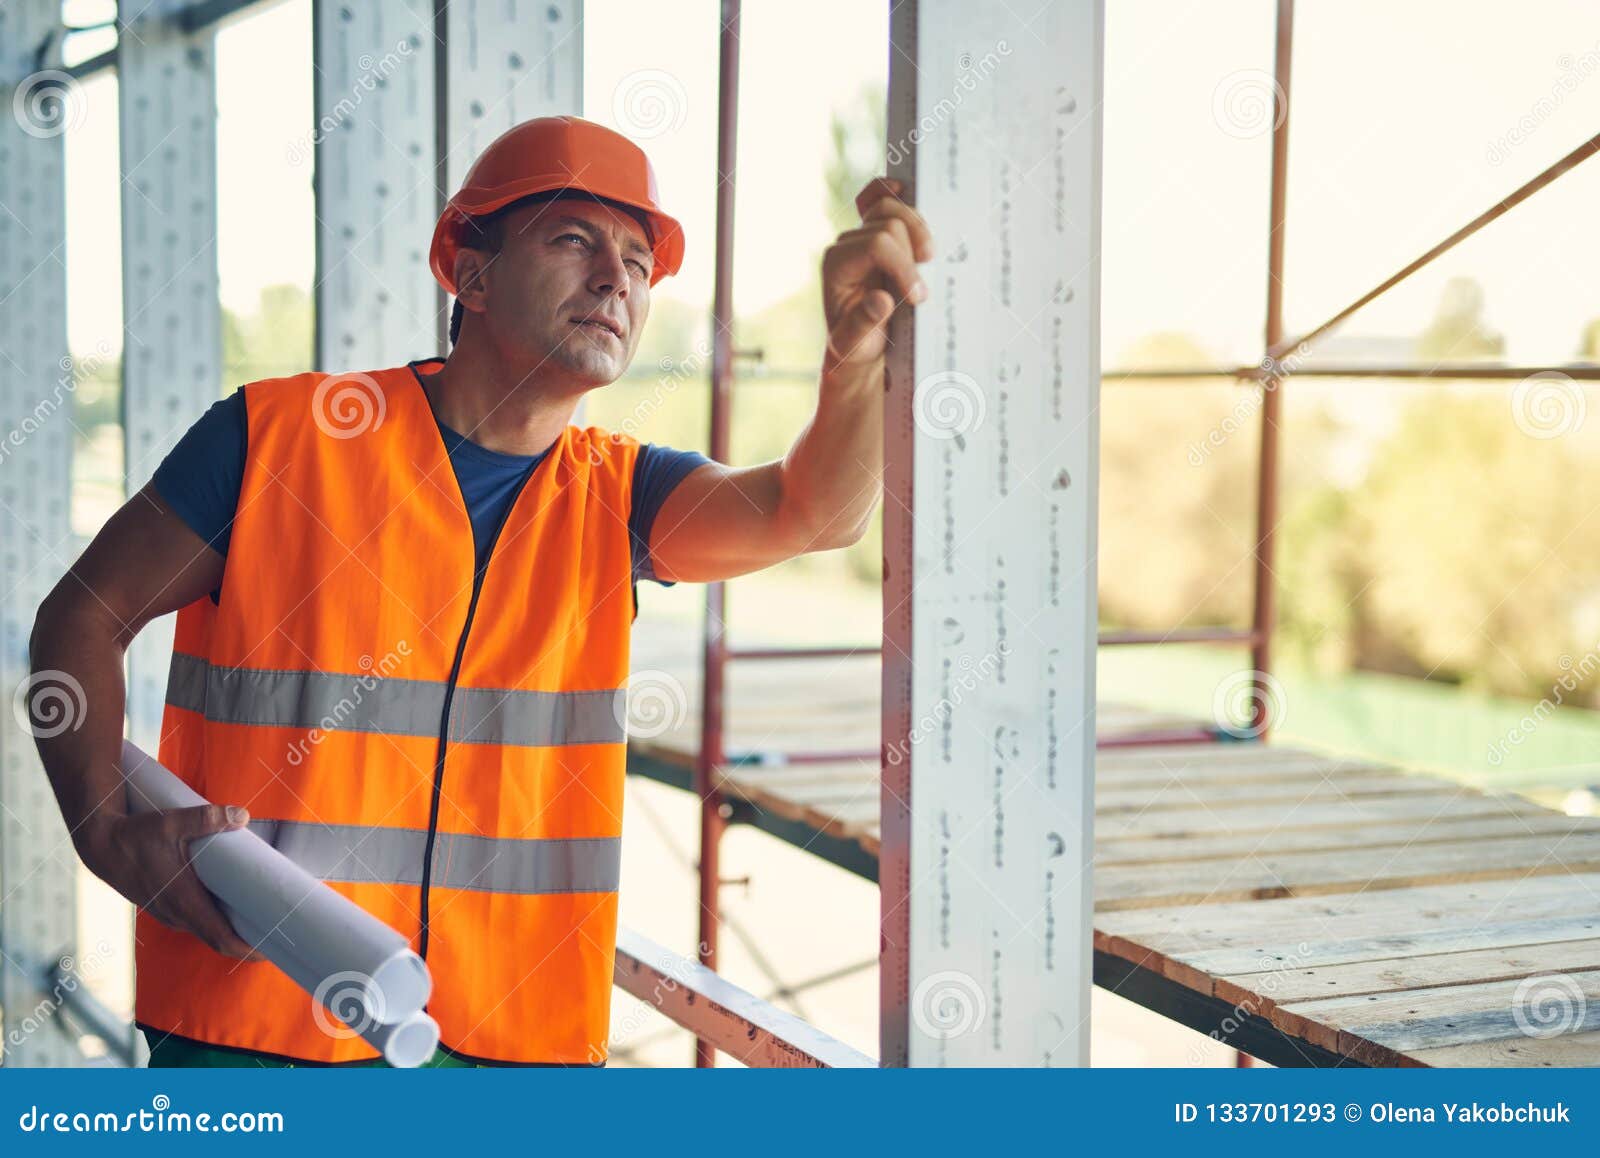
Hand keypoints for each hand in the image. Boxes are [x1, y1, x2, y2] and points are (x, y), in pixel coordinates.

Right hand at [80, 806, 265, 961]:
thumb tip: (243, 815)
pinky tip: (231, 905)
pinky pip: (195, 920)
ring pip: (206, 929)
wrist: (100, 845)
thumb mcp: (172, 822)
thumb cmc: (135, 836)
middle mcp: (176, 914)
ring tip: (261, 920)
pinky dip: (215, 920)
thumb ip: (208, 818)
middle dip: (247, 941)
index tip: (272, 951)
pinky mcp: (163, 905)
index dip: (248, 949)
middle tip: (279, 935)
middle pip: (218, 938)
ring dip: (231, 930)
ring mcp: (168, 913)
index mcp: (184, 902)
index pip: (221, 938)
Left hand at [821, 177, 934, 372]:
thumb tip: (881, 300)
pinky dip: (897, 195)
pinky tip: (908, 191)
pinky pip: (881, 198)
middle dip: (912, 252)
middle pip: (888, 223)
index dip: (903, 266)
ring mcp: (861, 235)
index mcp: (836, 265)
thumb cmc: (855, 345)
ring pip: (891, 207)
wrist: (858, 343)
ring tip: (928, 257)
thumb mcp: (855, 346)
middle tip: (924, 288)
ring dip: (917, 228)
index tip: (919, 297)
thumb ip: (863, 324)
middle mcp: (846, 244)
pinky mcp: (877, 234)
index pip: (877, 245)